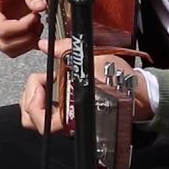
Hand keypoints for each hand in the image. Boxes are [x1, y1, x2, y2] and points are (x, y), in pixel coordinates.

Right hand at [0, 0, 46, 56]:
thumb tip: (40, 6)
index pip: (2, 30)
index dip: (23, 27)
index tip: (35, 15)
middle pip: (6, 44)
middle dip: (27, 35)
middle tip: (38, 19)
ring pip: (10, 50)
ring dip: (28, 41)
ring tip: (36, 22)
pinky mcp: (1, 37)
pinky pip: (14, 50)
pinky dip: (28, 44)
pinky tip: (34, 28)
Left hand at [21, 40, 153, 130]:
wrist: (137, 91)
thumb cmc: (119, 79)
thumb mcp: (95, 58)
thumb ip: (67, 50)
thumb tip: (43, 44)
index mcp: (74, 114)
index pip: (43, 121)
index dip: (36, 101)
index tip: (45, 78)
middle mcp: (67, 124)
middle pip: (32, 121)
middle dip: (31, 96)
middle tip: (42, 78)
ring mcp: (65, 122)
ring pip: (34, 119)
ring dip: (34, 97)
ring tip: (46, 80)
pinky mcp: (66, 116)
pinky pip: (42, 113)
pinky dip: (39, 98)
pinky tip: (51, 84)